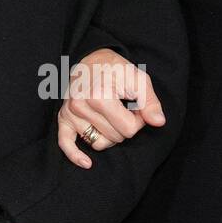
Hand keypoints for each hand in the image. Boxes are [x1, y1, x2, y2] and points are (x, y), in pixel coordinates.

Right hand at [58, 48, 165, 167]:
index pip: (129, 130)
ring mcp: (70, 113)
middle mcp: (81, 105)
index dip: (138, 121)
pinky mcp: (63, 118)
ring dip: (109, 135)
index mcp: (99, 96)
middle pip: (114, 138)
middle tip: (125, 109)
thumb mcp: (139, 80)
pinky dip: (75, 155)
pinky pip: (65, 143)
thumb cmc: (118, 70)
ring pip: (97, 143)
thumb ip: (150, 102)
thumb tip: (158, 122)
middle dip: (124, 127)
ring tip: (111, 116)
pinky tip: (87, 163)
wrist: (93, 59)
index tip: (137, 108)